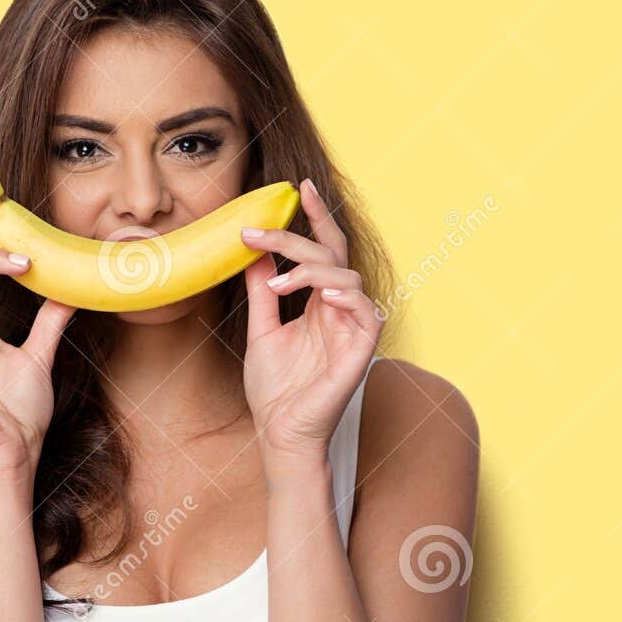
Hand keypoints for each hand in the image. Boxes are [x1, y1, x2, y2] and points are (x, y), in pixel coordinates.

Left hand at [242, 178, 382, 469]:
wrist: (280, 433)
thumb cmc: (274, 391)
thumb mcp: (261, 331)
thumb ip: (264, 293)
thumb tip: (254, 254)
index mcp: (319, 305)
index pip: (323, 251)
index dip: (314, 218)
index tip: (297, 187)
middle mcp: (340, 311)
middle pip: (333, 256)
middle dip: (302, 234)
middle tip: (260, 229)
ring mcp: (353, 329)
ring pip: (346, 277)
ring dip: (311, 270)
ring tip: (279, 282)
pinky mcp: (362, 351)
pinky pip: (367, 312)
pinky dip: (345, 296)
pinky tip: (321, 295)